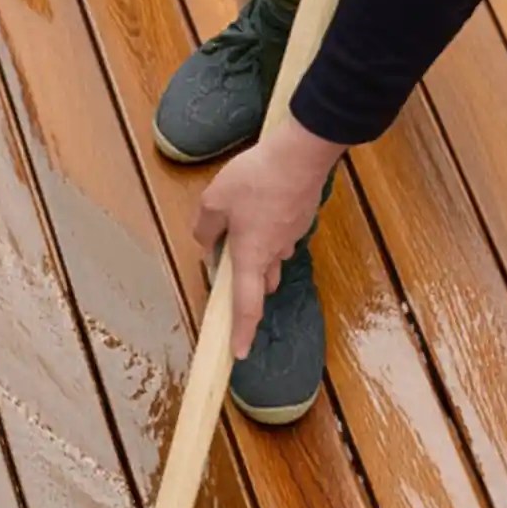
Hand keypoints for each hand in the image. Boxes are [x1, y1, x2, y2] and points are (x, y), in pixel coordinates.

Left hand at [193, 117, 344, 358]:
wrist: (301, 154)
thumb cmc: (255, 180)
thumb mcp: (214, 201)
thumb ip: (205, 227)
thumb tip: (206, 241)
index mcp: (251, 258)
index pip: (246, 305)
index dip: (241, 332)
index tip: (239, 353)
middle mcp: (275, 254)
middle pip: (260, 282)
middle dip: (246, 283)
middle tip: (228, 265)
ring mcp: (292, 237)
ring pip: (272, 257)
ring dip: (257, 255)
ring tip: (242, 230)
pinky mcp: (301, 218)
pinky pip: (280, 234)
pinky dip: (269, 230)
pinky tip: (261, 206)